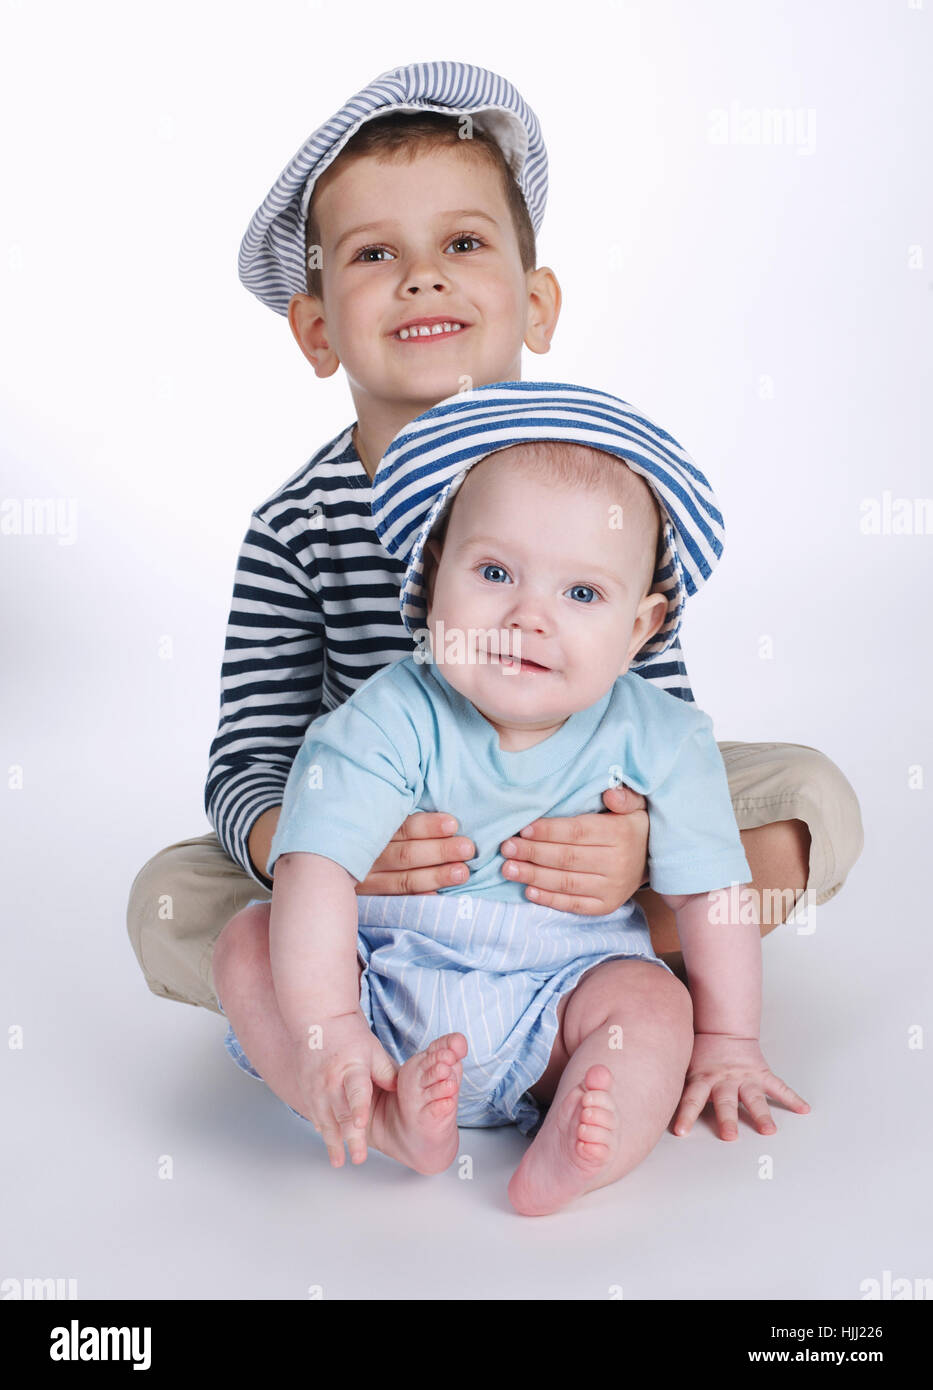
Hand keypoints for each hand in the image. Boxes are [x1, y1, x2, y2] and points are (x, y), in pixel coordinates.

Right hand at [295, 1009, 397, 1166]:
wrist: (318, 1022)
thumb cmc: (349, 1036)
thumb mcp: (373, 1049)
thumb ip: (386, 1071)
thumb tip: (398, 1089)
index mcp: (351, 1067)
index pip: (356, 1091)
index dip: (358, 1108)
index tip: (361, 1124)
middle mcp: (331, 1080)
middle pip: (340, 1113)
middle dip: (349, 1138)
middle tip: (358, 1157)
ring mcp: (316, 1087)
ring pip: (325, 1119)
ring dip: (332, 1141)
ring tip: (339, 1161)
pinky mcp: (307, 1091)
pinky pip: (314, 1115)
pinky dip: (322, 1130)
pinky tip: (328, 1143)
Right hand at [354, 812, 474, 895]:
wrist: (324, 865)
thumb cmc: (368, 831)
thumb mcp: (378, 817)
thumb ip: (399, 813)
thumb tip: (443, 814)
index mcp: (370, 829)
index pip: (401, 828)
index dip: (428, 826)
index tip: (453, 824)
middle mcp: (365, 856)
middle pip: (405, 854)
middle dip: (440, 851)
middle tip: (467, 848)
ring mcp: (365, 881)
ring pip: (403, 880)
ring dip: (436, 876)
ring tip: (462, 873)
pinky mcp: (368, 900)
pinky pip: (395, 901)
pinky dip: (416, 898)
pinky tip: (436, 896)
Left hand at [498, 784, 649, 914]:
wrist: (652, 859)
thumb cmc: (631, 826)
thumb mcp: (634, 805)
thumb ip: (623, 796)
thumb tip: (610, 794)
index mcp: (621, 833)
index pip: (578, 832)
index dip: (548, 831)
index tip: (523, 829)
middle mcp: (618, 863)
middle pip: (567, 858)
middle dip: (533, 853)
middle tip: (507, 848)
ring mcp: (613, 888)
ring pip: (566, 883)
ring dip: (533, 876)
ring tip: (508, 869)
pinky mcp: (607, 906)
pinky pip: (574, 905)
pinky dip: (550, 900)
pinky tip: (529, 891)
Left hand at [673, 1033, 809, 1140]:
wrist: (723, 1029)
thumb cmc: (700, 1053)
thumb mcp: (683, 1064)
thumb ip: (674, 1081)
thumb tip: (648, 1096)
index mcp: (703, 1079)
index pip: (692, 1099)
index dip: (686, 1114)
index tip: (681, 1132)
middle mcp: (725, 1081)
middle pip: (726, 1103)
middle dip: (728, 1120)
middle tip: (729, 1136)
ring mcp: (745, 1078)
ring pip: (753, 1098)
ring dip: (761, 1115)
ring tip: (769, 1131)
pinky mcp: (761, 1074)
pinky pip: (779, 1087)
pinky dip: (792, 1098)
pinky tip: (804, 1109)